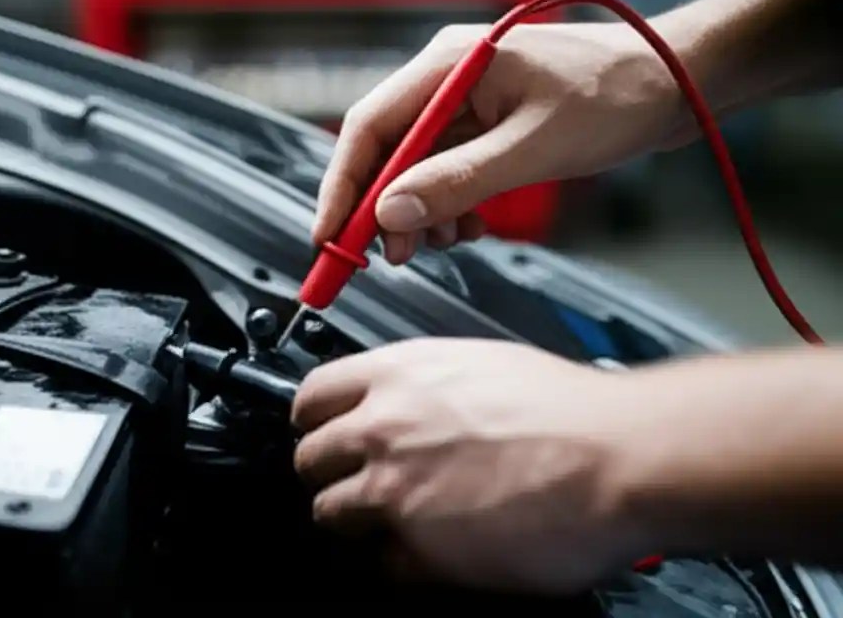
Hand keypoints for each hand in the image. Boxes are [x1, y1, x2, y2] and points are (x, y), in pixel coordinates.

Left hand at [291, 338, 653, 593]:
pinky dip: (403, 562)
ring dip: (356, 519)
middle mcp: (383, 429)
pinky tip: (438, 549)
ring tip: (396, 520)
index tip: (321, 429)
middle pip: (309, 459)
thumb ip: (426, 384)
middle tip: (355, 480)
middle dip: (327, 472)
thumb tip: (407, 401)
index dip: (314, 418)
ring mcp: (394, 491)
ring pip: (329, 514)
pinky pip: (384, 564)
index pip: (311, 396)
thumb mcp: (482, 364)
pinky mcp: (419, 549)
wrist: (618, 457)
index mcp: (397, 375)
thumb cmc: (572, 409)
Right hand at [315, 22, 691, 263]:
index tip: (330, 237)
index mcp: (448, 64)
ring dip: (420, 215)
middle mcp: (447, 79)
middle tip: (389, 259)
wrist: (677, 81)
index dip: (343, 186)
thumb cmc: (617, 96)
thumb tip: (392, 216)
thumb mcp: (533, 147)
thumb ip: (458, 182)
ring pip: (414, 169)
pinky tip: (469, 228)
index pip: (369, 127)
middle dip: (382, 210)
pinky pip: (445, 173)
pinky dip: (448, 207)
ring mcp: (465, 102)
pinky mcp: (485, 125)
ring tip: (443, 245)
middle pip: (386, 151)